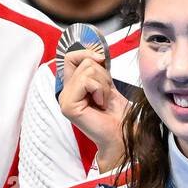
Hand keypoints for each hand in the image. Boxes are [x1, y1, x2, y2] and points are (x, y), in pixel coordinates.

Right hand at [58, 49, 128, 170]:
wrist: (122, 134)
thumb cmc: (117, 114)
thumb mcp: (106, 84)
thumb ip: (97, 69)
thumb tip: (96, 53)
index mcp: (72, 87)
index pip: (70, 57)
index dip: (87, 53)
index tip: (102, 61)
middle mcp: (65, 93)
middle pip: (83, 62)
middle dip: (102, 74)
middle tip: (105, 94)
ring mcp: (64, 100)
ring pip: (86, 70)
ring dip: (103, 84)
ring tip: (104, 100)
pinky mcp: (68, 105)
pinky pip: (86, 82)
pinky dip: (100, 90)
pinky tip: (101, 104)